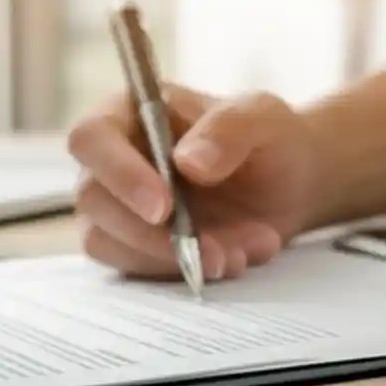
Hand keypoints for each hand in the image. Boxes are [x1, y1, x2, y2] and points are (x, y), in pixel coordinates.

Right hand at [67, 86, 323, 279]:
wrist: (292, 187)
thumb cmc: (269, 138)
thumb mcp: (263, 118)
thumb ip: (229, 129)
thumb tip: (187, 162)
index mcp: (130, 113)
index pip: (92, 138)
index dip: (119, 174)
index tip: (164, 207)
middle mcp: (113, 161)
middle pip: (93, 200)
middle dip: (153, 234)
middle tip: (215, 251)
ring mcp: (118, 208)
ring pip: (108, 243)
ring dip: (172, 259)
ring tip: (238, 255)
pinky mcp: (134, 247)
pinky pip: (136, 269)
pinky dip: (183, 272)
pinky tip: (235, 260)